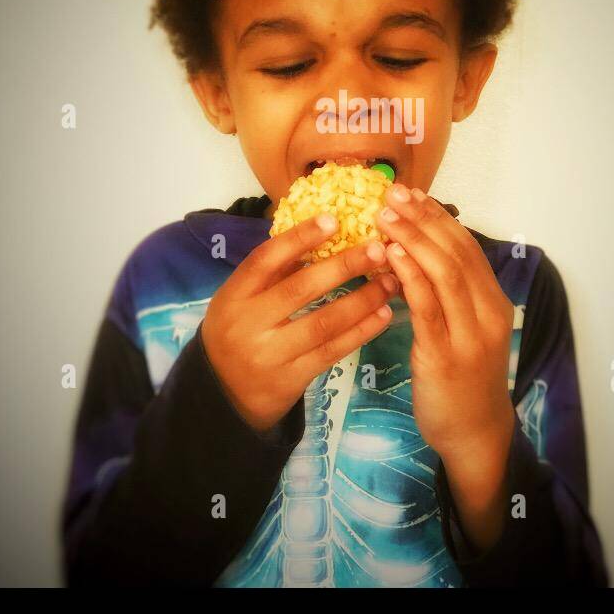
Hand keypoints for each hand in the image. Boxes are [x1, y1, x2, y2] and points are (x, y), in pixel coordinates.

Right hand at [201, 213, 397, 433]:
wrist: (223, 395)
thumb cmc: (238, 332)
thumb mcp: (240, 299)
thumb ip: (273, 272)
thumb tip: (319, 234)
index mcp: (235, 295)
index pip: (265, 259)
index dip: (299, 238)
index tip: (333, 219)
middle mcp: (250, 323)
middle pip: (300, 289)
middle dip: (343, 266)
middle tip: (377, 249)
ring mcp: (271, 353)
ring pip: (323, 322)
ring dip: (362, 300)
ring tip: (390, 282)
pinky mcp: (292, 379)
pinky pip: (332, 351)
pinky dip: (361, 331)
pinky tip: (382, 315)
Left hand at [374, 185, 516, 463]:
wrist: (474, 433)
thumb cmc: (463, 377)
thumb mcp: (464, 328)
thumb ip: (446, 294)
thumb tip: (411, 251)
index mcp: (492, 300)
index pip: (466, 246)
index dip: (438, 216)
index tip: (411, 193)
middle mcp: (487, 311)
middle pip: (456, 252)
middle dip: (423, 219)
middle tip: (392, 194)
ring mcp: (469, 333)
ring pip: (444, 272)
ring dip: (413, 239)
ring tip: (384, 216)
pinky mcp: (446, 355)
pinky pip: (428, 307)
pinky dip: (411, 276)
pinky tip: (391, 256)